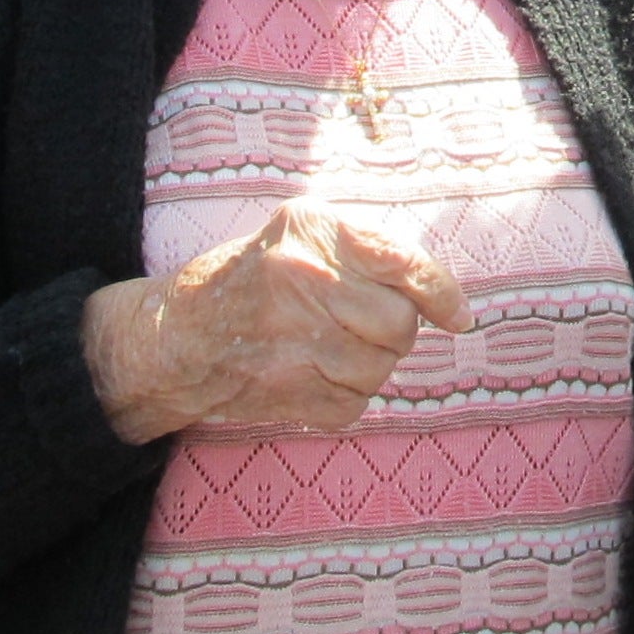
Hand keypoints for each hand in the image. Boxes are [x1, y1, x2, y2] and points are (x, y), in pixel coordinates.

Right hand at [84, 201, 472, 443]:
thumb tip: (438, 294)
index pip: (401, 261)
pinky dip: (346, 396)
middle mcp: (304, 280)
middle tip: (359, 324)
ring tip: (329, 347)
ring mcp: (296, 339)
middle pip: (399, 323)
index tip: (459, 316)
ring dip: (370, 364)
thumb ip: (361, 249)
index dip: (440, 293)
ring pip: (382, 367)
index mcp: (311, 229)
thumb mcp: (296, 235)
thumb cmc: (246, 279)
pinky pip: (356, 403)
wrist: (175, 338)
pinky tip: (313, 374)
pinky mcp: (288, 391)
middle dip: (393, 330)